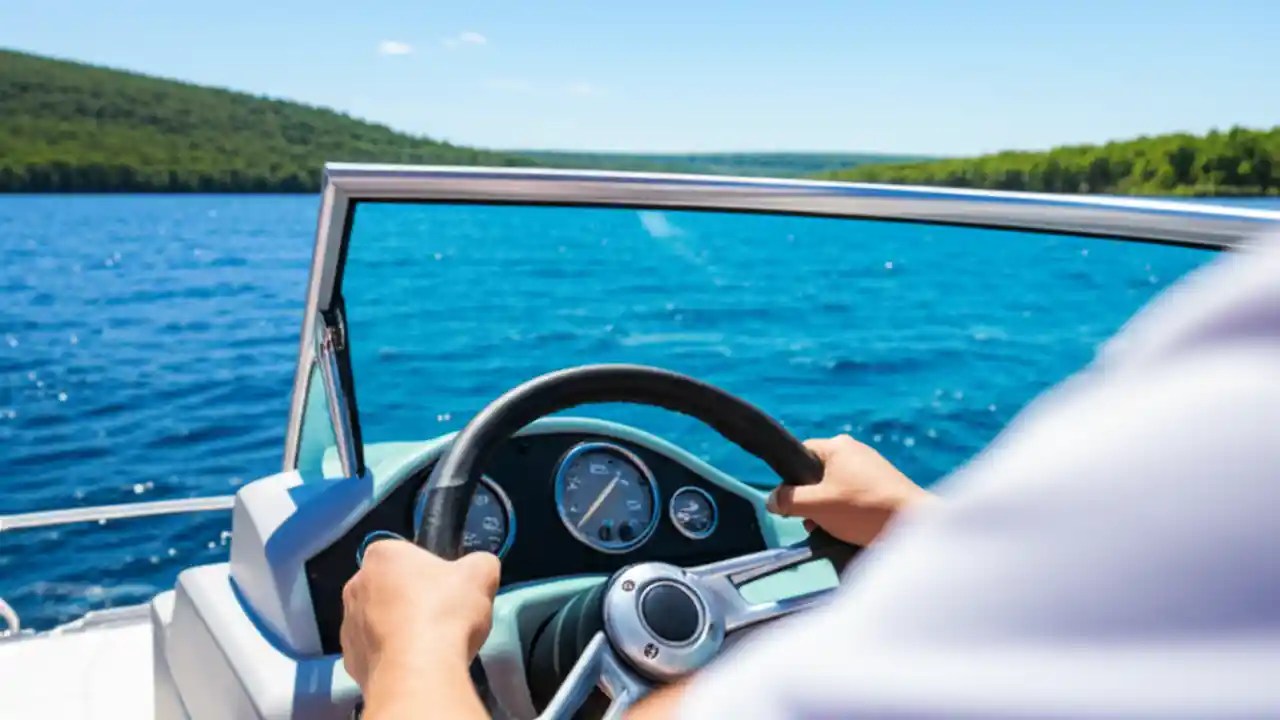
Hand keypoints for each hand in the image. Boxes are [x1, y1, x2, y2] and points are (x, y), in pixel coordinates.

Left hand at [340, 540, 499, 690]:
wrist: (418, 672)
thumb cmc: (444, 611)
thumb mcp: (481, 575)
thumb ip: (481, 564)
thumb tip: (479, 567)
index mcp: (381, 556)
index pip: (405, 555)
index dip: (428, 572)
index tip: (446, 589)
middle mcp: (355, 586)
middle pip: (388, 589)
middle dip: (410, 601)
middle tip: (440, 617)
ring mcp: (347, 626)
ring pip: (378, 622)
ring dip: (398, 630)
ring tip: (429, 647)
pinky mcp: (350, 662)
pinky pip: (374, 654)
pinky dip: (391, 658)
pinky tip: (415, 666)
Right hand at [767, 435, 932, 545]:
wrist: (914, 524)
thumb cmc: (863, 509)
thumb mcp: (817, 506)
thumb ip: (788, 501)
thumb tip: (771, 500)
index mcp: (837, 446)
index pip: (801, 453)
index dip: (790, 478)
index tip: (792, 502)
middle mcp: (855, 450)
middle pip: (817, 473)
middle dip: (810, 499)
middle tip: (813, 521)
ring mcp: (871, 467)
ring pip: (835, 487)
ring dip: (827, 509)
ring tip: (832, 528)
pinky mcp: (884, 485)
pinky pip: (854, 495)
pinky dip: (847, 511)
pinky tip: (851, 529)